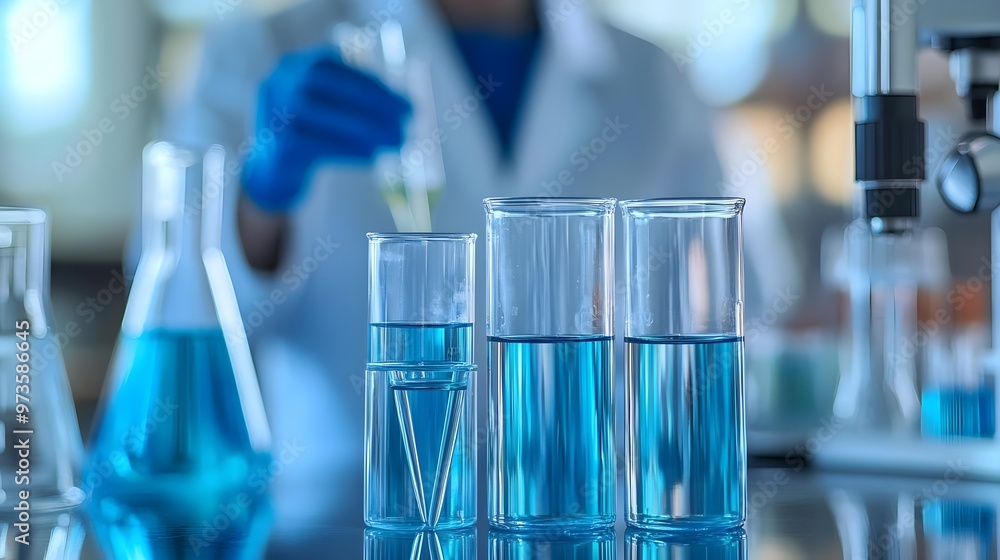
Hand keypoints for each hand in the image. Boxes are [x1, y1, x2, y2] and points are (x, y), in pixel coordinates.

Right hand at [242, 46, 409, 210]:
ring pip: (323, 113)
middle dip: (372, 101)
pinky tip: (373, 156)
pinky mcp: (277, 144)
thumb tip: (407, 108)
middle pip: (326, 84)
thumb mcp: (331, 110)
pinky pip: (318, 144)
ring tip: (396, 141)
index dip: (371, 82)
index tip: (404, 102)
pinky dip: (350, 149)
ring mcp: (273, 112)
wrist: (274, 173)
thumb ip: (359, 101)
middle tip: (407, 120)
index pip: (333, 64)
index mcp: (293, 65)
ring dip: (366, 127)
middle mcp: (278, 82)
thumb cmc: (313, 135)